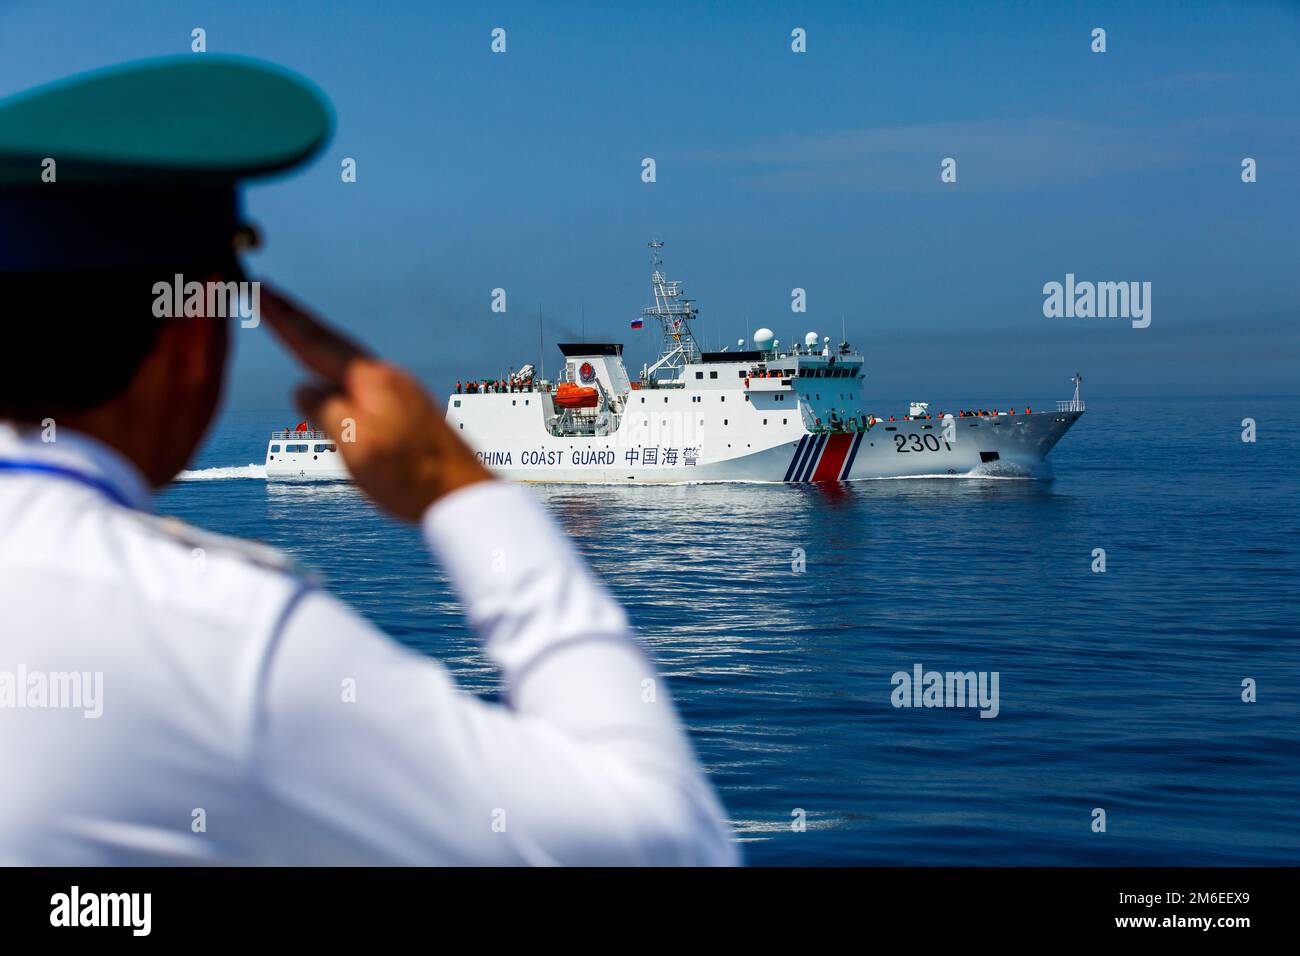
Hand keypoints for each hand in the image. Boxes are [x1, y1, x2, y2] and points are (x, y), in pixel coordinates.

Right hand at [259, 284, 492, 520]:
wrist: (464, 495)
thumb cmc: (412, 477)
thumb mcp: (357, 448)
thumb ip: (326, 412)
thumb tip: (303, 388)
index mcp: (370, 381)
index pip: (314, 342)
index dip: (282, 316)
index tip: (256, 286)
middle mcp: (386, 377)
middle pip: (330, 341)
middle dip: (295, 319)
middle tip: (265, 293)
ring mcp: (399, 390)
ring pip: (346, 358)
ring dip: (315, 340)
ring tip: (291, 327)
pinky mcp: (407, 408)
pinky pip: (359, 376)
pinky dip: (335, 365)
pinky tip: (333, 376)